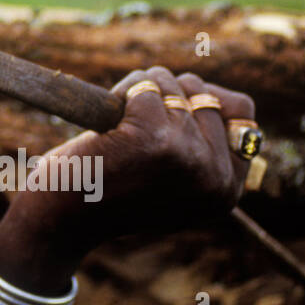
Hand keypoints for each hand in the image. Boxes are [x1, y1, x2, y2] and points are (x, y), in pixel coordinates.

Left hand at [0, 67, 252, 289]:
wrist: (61, 221)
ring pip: (171, 84)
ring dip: (138, 91)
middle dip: (165, 93)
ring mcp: (187, 155)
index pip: (243, 118)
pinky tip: (105, 120)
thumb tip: (213, 95)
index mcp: (226, 190)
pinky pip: (144, 85)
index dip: (207, 101)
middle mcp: (215, 176)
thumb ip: (201, 151)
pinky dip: (121, 91)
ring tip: (116, 127)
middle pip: (204, 93)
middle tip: (133, 124)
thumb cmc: (108, 193)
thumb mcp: (171, 184)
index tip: (173, 108)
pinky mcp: (153, 137)